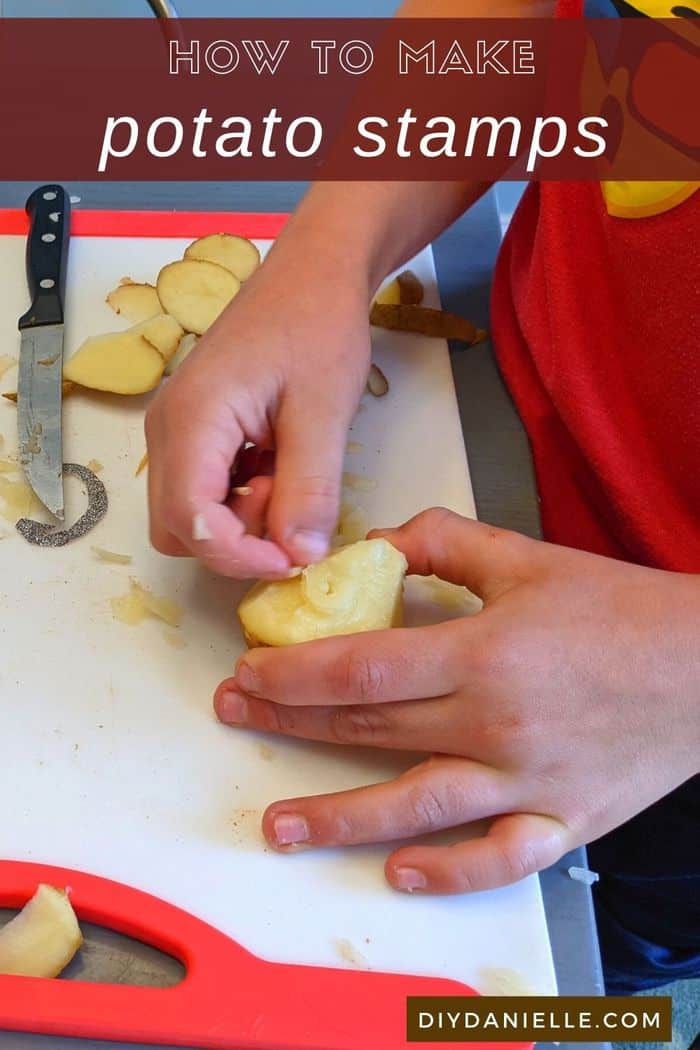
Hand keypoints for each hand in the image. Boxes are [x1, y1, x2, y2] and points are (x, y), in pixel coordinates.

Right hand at [145, 248, 370, 576]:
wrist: (311, 276)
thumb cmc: (317, 327)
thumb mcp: (324, 412)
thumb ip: (309, 489)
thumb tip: (300, 555)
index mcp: (193, 419)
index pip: (188, 520)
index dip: (238, 556)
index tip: (292, 560)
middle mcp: (168, 430)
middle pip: (178, 528)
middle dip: (236, 541)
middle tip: (291, 505)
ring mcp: (176, 432)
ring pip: (189, 515)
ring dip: (240, 521)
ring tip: (288, 479)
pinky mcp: (194, 434)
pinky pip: (204, 492)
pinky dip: (242, 500)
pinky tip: (279, 468)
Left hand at [215, 509, 699, 892]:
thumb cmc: (621, 608)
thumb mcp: (529, 558)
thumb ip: (446, 544)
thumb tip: (378, 546)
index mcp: (484, 652)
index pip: (363, 669)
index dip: (295, 674)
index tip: (248, 673)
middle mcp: (496, 724)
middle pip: (371, 731)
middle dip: (292, 724)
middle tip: (239, 719)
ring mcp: (528, 782)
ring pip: (416, 807)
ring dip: (339, 818)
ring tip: (279, 826)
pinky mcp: (562, 819)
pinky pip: (497, 858)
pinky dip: (449, 871)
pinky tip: (401, 872)